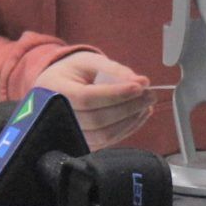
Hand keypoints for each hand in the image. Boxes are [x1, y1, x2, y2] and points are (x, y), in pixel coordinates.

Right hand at [39, 50, 156, 148]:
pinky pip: (109, 141)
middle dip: (129, 107)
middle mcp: (58, 117)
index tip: (139, 86)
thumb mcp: (89, 61)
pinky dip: (128, 128)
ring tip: (146, 103)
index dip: (115, 95)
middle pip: (98, 119)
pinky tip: (139, 114)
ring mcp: (70, 135)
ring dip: (132, 120)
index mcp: (55, 91)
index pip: (87, 98)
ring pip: (105, 134)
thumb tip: (141, 82)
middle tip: (150, 93)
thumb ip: (113, 69)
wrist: (56, 87)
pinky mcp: (83, 144)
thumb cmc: (73, 72)